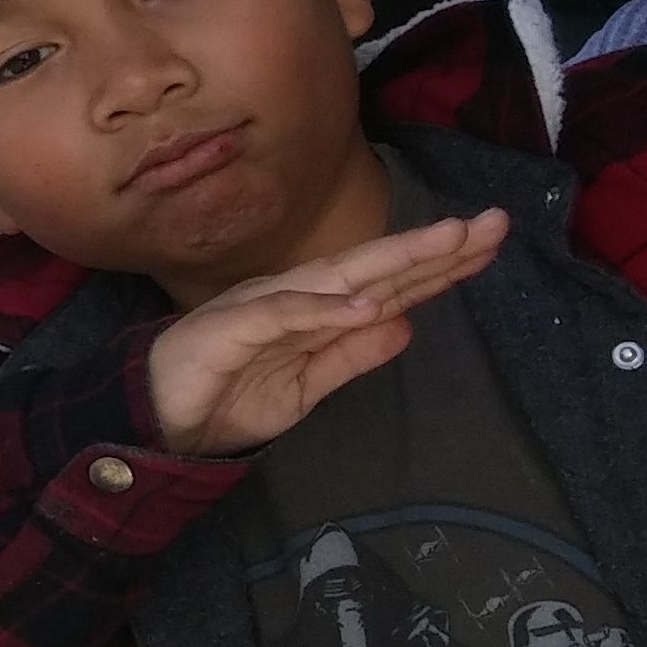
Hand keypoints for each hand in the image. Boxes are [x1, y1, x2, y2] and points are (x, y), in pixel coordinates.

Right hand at [145, 210, 508, 454]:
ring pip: (338, 278)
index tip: (489, 246)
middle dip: (433, 247)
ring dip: (394, 260)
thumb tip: (403, 322)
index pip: (386, 284)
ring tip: (449, 242)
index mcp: (315, 311)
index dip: (437, 266)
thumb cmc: (226, 396)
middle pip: (373, 268)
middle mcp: (296, 297)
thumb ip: (350, 356)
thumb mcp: (305, 386)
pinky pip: (285, 316)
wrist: (154, 421)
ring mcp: (264, 308)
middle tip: (491, 224)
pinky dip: (326, 309)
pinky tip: (370, 305)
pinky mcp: (233, 329)